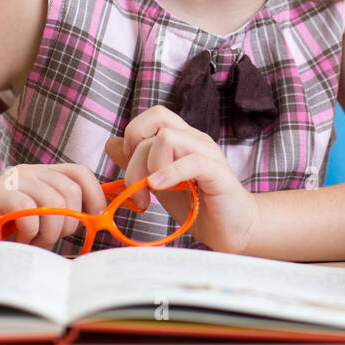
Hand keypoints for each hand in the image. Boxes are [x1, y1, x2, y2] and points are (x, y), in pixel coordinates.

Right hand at [0, 163, 106, 250]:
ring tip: (32, 241)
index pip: (80, 173)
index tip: (93, 219)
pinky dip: (29, 232)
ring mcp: (12, 180)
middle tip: (48, 240)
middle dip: (66, 225)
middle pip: (70, 193)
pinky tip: (20, 239)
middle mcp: (30, 171)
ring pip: (53, 204)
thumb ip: (64, 213)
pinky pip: (28, 211)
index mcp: (44, 173)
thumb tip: (98, 218)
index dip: (94, 195)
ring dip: (47, 233)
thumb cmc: (4, 231)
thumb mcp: (41, 218)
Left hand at [106, 105, 259, 253]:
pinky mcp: (217, 172)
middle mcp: (195, 139)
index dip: (134, 134)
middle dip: (134, 159)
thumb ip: (137, 163)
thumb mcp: (159, 183)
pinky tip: (159, 188)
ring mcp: (207, 153)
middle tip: (136, 191)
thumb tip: (111, 143)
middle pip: (156, 124)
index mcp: (182, 138)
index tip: (130, 166)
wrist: (232, 229)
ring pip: (168, 138)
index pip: (154, 115)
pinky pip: (191, 161)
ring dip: (150, 168)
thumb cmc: (198, 205)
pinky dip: (169, 173)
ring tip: (151, 195)